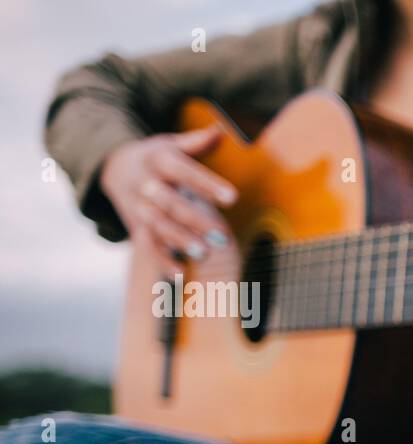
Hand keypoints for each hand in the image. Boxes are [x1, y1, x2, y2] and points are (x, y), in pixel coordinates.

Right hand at [99, 126, 236, 261]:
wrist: (113, 167)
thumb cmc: (157, 157)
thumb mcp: (172, 144)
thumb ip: (196, 142)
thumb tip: (220, 132)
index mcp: (157, 160)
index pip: (183, 170)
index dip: (206, 184)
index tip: (233, 198)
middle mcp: (145, 184)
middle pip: (169, 203)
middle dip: (194, 220)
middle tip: (222, 237)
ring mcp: (138, 208)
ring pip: (157, 227)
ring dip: (179, 241)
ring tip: (203, 255)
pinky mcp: (136, 227)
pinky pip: (147, 247)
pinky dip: (162, 262)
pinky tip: (181, 276)